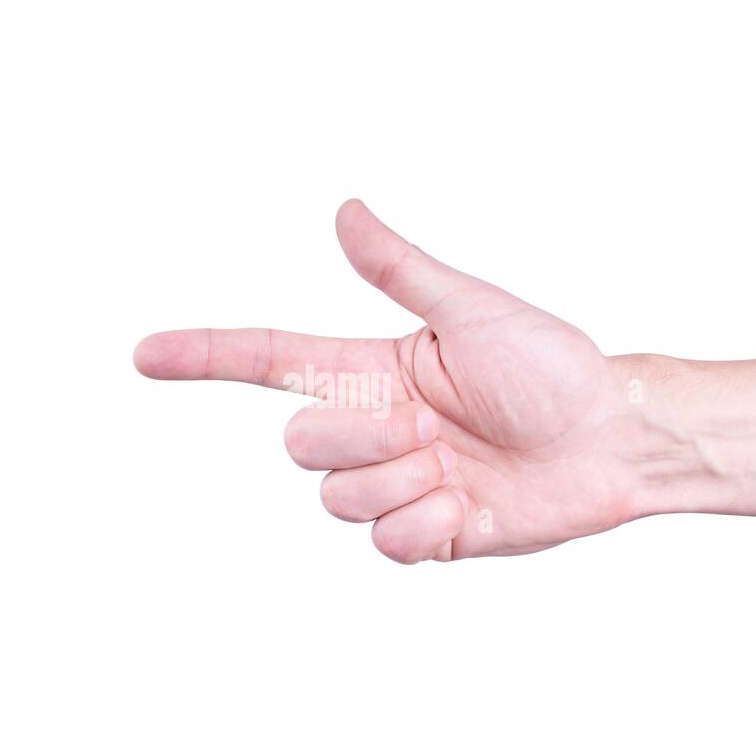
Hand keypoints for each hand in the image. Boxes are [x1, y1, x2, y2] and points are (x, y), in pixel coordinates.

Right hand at [134, 200, 650, 561]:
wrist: (611, 440)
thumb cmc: (551, 366)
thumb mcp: (474, 310)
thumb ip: (401, 270)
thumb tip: (345, 210)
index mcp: (372, 370)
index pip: (271, 360)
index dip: (206, 356)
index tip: (145, 354)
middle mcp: (374, 426)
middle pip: (301, 443)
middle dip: (358, 437)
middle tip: (428, 426)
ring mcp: (396, 483)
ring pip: (338, 497)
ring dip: (400, 481)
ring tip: (457, 466)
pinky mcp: (424, 535)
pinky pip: (385, 544)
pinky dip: (425, 527)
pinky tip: (468, 506)